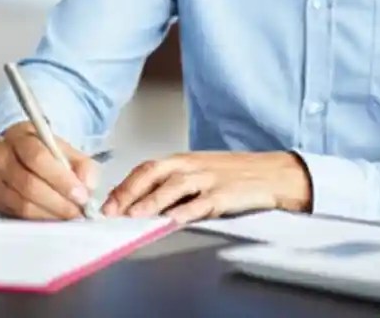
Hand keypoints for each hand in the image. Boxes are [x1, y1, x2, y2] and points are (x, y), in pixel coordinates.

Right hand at [0, 122, 100, 219]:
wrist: (17, 155)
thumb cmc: (44, 153)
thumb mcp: (66, 150)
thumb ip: (83, 165)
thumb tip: (88, 185)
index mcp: (20, 136)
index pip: (37, 158)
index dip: (61, 179)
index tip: (80, 194)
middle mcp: (0, 156)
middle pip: (28, 184)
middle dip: (58, 202)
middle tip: (77, 211)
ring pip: (21, 204)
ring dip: (50, 214)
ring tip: (68, 216)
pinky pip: (16, 215)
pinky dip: (38, 220)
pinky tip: (53, 218)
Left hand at [101, 151, 311, 224]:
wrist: (273, 172)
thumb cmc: (234, 175)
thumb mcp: (200, 172)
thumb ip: (173, 184)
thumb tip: (141, 202)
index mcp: (183, 160)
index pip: (146, 169)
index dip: (124, 186)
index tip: (106, 204)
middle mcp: (193, 165)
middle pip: (154, 173)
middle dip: (129, 192)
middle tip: (112, 211)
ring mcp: (210, 178)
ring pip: (175, 186)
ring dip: (152, 201)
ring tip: (135, 216)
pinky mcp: (227, 194)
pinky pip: (203, 202)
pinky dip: (186, 211)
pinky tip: (173, 220)